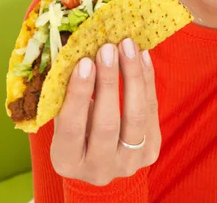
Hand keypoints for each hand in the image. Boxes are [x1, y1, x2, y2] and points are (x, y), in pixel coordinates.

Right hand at [50, 38, 160, 185]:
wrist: (104, 155)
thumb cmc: (77, 127)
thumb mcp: (64, 115)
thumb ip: (66, 91)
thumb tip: (73, 49)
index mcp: (67, 161)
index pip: (71, 128)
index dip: (78, 94)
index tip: (84, 62)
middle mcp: (98, 169)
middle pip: (107, 123)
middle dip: (108, 81)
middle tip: (107, 49)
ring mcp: (128, 163)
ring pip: (136, 117)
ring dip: (133, 76)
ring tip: (127, 46)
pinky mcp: (151, 151)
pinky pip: (152, 110)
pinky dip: (147, 79)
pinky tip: (142, 55)